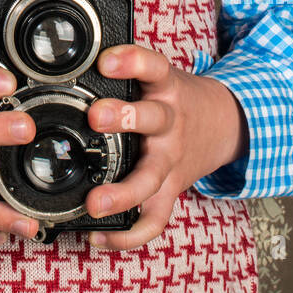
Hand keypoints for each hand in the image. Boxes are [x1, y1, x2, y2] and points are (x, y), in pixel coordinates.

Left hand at [83, 43, 248, 251]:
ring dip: (124, 192)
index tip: (106, 60)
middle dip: (124, 116)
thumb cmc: (174, 98)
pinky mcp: (171, 189)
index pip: (153, 66)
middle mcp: (169, 123)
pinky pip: (155, 219)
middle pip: (152, 119)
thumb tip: (68, 57)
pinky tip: (97, 236)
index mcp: (165, 88)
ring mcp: (171, 159)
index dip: (132, 61)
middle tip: (95, 116)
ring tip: (95, 203)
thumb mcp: (157, 75)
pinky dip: (128, 234)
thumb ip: (125, 70)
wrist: (223, 123)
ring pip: (151, 177)